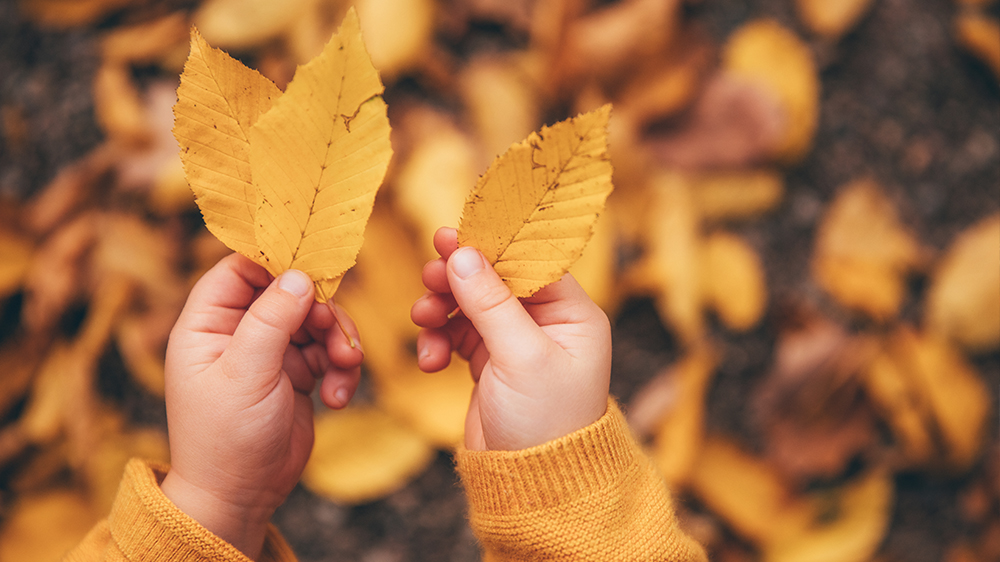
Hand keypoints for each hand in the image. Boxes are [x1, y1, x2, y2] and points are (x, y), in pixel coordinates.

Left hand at [160, 253, 362, 558]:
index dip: (277, 261)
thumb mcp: (245, 373)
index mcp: (208, 324)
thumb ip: (271, 320)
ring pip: (316, 321)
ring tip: (346, 368)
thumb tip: (299, 275)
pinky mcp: (297, 374)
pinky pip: (328, 353)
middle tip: (336, 332)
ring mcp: (270, 352)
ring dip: (338, 342)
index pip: (241, 268)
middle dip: (321, 311)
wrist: (240, 497)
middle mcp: (238, 331)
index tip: (314, 265)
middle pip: (290, 292)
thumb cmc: (225, 438)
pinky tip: (337, 398)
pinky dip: (340, 371)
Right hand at [411, 228, 611, 450]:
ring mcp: (517, 343)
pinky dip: (439, 341)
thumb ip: (490, 303)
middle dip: (458, 280)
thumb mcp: (520, 357)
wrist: (533, 486)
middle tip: (428, 278)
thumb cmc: (545, 423)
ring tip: (422, 322)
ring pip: (469, 306)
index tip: (449, 238)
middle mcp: (547, 324)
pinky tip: (429, 360)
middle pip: (494, 279)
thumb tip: (462, 254)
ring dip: (441, 311)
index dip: (489, 247)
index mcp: (573, 315)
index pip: (529, 263)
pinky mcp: (491, 364)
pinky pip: (458, 336)